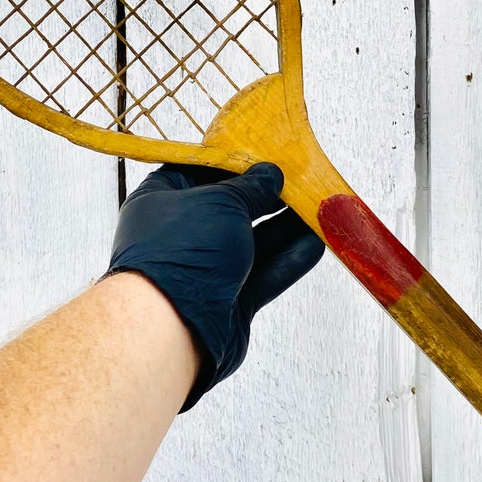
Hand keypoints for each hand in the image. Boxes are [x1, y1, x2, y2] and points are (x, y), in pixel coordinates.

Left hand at [107, 163, 324, 409]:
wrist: (172, 328)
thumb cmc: (183, 253)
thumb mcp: (221, 202)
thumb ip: (251, 188)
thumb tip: (270, 174)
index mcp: (163, 200)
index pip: (201, 171)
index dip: (234, 162)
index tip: (266, 154)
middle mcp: (183, 233)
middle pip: (233, 207)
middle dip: (268, 196)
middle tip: (301, 181)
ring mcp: (207, 268)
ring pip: (255, 241)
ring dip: (287, 226)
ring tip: (319, 209)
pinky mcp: (230, 299)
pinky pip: (265, 273)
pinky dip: (290, 258)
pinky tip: (316, 242)